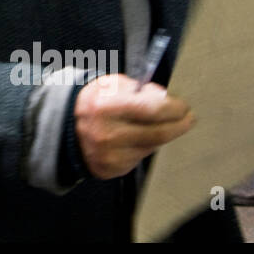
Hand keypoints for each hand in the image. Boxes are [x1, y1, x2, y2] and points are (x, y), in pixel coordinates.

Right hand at [73, 74, 195, 178]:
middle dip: (180, 124)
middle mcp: (109, 134)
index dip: (176, 108)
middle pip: (161, 133)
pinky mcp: (113, 169)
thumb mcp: (111, 85)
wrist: (66, 128)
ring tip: (156, 123)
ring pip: (153, 146)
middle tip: (187, 118)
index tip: (184, 106)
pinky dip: (144, 146)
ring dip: (161, 134)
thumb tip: (166, 98)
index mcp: (107, 107)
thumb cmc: (93, 103)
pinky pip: (141, 157)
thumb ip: (140, 89)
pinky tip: (136, 137)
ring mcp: (111, 155)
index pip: (154, 110)